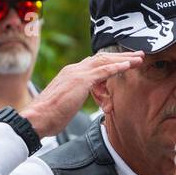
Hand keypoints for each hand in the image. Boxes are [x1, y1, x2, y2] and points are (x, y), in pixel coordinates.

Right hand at [21, 50, 143, 136]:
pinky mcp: (81, 80)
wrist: (36, 119)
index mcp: (70, 74)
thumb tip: (75, 102)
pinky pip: (103, 71)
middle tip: (137, 56)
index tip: (124, 62)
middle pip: (102, 58)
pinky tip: (129, 65)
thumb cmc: (48, 116)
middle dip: (120, 56)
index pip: (93, 64)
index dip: (110, 62)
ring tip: (139, 59)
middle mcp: (74, 70)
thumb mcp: (65, 104)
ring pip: (105, 61)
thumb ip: (73, 98)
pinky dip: (118, 67)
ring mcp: (77, 73)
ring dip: (124, 59)